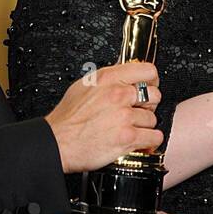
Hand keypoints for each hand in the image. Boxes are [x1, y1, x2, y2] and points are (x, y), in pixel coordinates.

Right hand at [45, 63, 161, 173]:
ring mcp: (124, 116)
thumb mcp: (84, 86)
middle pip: (154, 95)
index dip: (151, 81)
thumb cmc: (66, 119)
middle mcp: (118, 94)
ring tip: (129, 129)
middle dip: (147, 105)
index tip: (150, 87)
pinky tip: (139, 141)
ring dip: (144, 126)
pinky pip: (154, 136)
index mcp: (108, 78)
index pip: (147, 70)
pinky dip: (149, 141)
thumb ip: (108, 80)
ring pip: (152, 118)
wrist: (57, 143)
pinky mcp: (128, 137)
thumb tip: (124, 76)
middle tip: (136, 112)